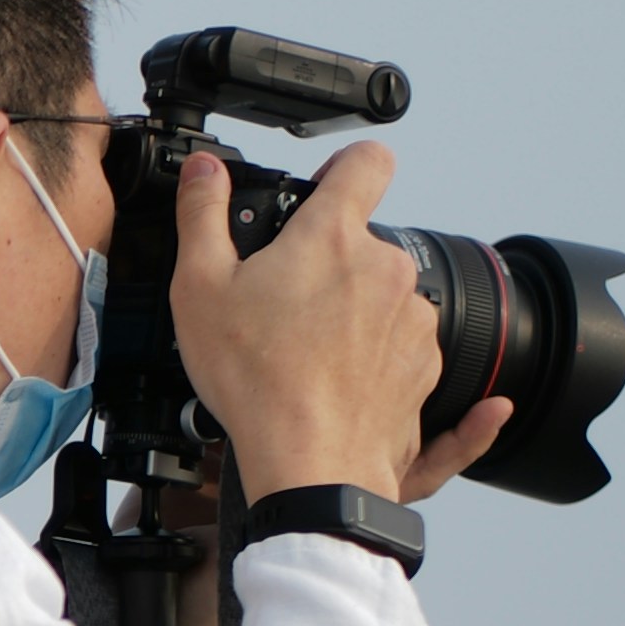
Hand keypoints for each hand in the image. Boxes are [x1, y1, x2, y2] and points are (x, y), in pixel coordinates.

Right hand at [168, 140, 489, 507]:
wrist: (312, 464)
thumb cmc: (257, 381)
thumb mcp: (200, 288)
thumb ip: (202, 215)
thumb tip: (206, 170)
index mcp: (334, 236)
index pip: (366, 161)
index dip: (343, 166)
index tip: (326, 186)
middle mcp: (385, 268)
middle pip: (361, 242)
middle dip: (328, 264)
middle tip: (282, 305)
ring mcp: (411, 318)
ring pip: (379, 296)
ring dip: (350, 313)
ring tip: (305, 352)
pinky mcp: (424, 364)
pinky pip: (397, 345)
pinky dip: (370, 358)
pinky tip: (332, 380)